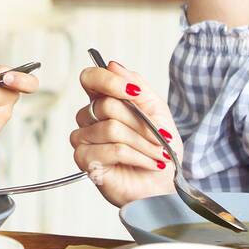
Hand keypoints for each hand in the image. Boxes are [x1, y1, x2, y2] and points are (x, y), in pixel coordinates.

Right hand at [71, 58, 176, 205]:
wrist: (165, 184)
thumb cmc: (159, 149)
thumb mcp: (156, 110)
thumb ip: (137, 85)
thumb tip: (112, 64)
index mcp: (104, 100)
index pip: (90, 78)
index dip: (109, 81)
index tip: (135, 92)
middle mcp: (89, 118)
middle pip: (107, 106)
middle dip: (141, 123)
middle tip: (159, 137)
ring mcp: (83, 139)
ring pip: (111, 129)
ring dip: (143, 142)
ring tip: (158, 153)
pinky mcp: (84, 160)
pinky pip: (112, 149)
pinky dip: (138, 156)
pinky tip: (149, 163)